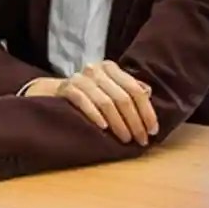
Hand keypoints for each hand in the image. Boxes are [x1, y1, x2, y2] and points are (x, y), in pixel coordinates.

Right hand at [26, 62, 157, 145]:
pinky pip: (84, 102)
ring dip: (119, 124)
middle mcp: (96, 69)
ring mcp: (81, 78)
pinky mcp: (67, 88)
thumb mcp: (111, 87)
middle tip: (140, 140)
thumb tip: (149, 94)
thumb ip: (129, 89)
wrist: (56, 92)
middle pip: (122, 98)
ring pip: (106, 102)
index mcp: (111, 68)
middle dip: (135, 122)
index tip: (152, 130)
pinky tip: (104, 128)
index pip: (135, 89)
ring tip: (125, 139)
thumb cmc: (90, 94)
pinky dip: (95, 115)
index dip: (147, 111)